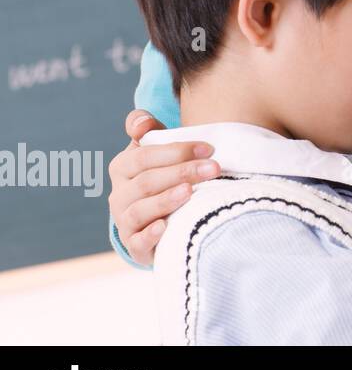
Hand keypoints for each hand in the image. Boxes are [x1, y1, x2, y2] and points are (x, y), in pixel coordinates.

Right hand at [107, 109, 219, 264]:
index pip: (144, 156)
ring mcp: (125, 221)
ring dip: (166, 200)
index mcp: (123, 167)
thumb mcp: (156, 150)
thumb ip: (149, 130)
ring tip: (190, 191)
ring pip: (140, 210)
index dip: (176, 151)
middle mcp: (119, 195)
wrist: (162, 218)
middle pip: (147, 182)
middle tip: (214, 168)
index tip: (208, 148)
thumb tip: (141, 123)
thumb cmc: (164, 175)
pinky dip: (150, 235)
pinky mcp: (134, 246)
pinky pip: (137, 242)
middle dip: (182, 172)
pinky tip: (166, 227)